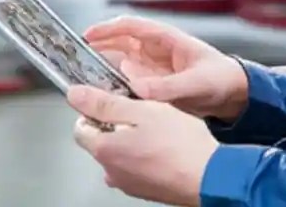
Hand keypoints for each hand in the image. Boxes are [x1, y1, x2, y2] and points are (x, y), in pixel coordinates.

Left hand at [69, 85, 218, 206]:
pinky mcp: (146, 190)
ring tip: (159, 129)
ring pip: (120, 155)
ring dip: (132, 141)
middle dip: (116, 125)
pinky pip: (138, 167)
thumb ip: (104, 103)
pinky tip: (166, 147)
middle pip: (101, 142)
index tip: (111, 102)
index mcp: (104, 149)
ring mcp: (129, 183)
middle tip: (143, 112)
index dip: (94, 111)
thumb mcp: (141, 110)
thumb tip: (75, 95)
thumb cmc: (179, 143)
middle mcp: (111, 171)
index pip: (80, 128)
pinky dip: (146, 156)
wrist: (209, 176)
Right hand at [85, 15, 248, 122]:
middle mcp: (155, 50)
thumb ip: (168, 87)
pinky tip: (102, 94)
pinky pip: (127, 80)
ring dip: (102, 67)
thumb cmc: (220, 79)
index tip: (87, 35)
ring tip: (82, 77)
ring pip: (119, 62)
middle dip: (97, 48)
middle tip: (75, 59)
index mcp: (166, 39)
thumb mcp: (195, 83)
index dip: (107, 28)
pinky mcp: (152, 84)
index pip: (131, 26)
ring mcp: (152, 67)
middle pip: (119, 43)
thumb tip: (138, 88)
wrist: (233, 96)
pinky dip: (113, 84)